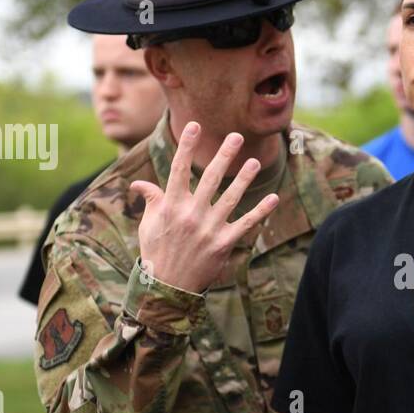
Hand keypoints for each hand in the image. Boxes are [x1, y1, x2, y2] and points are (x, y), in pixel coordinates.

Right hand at [128, 122, 278, 292]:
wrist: (168, 287)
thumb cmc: (156, 252)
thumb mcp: (148, 224)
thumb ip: (151, 200)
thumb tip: (139, 183)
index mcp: (171, 205)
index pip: (179, 169)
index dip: (186, 146)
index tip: (194, 126)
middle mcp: (191, 214)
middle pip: (211, 178)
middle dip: (224, 156)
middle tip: (237, 137)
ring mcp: (209, 229)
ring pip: (231, 198)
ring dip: (244, 179)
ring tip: (255, 163)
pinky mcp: (223, 243)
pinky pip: (245, 223)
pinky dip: (260, 211)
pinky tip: (273, 198)